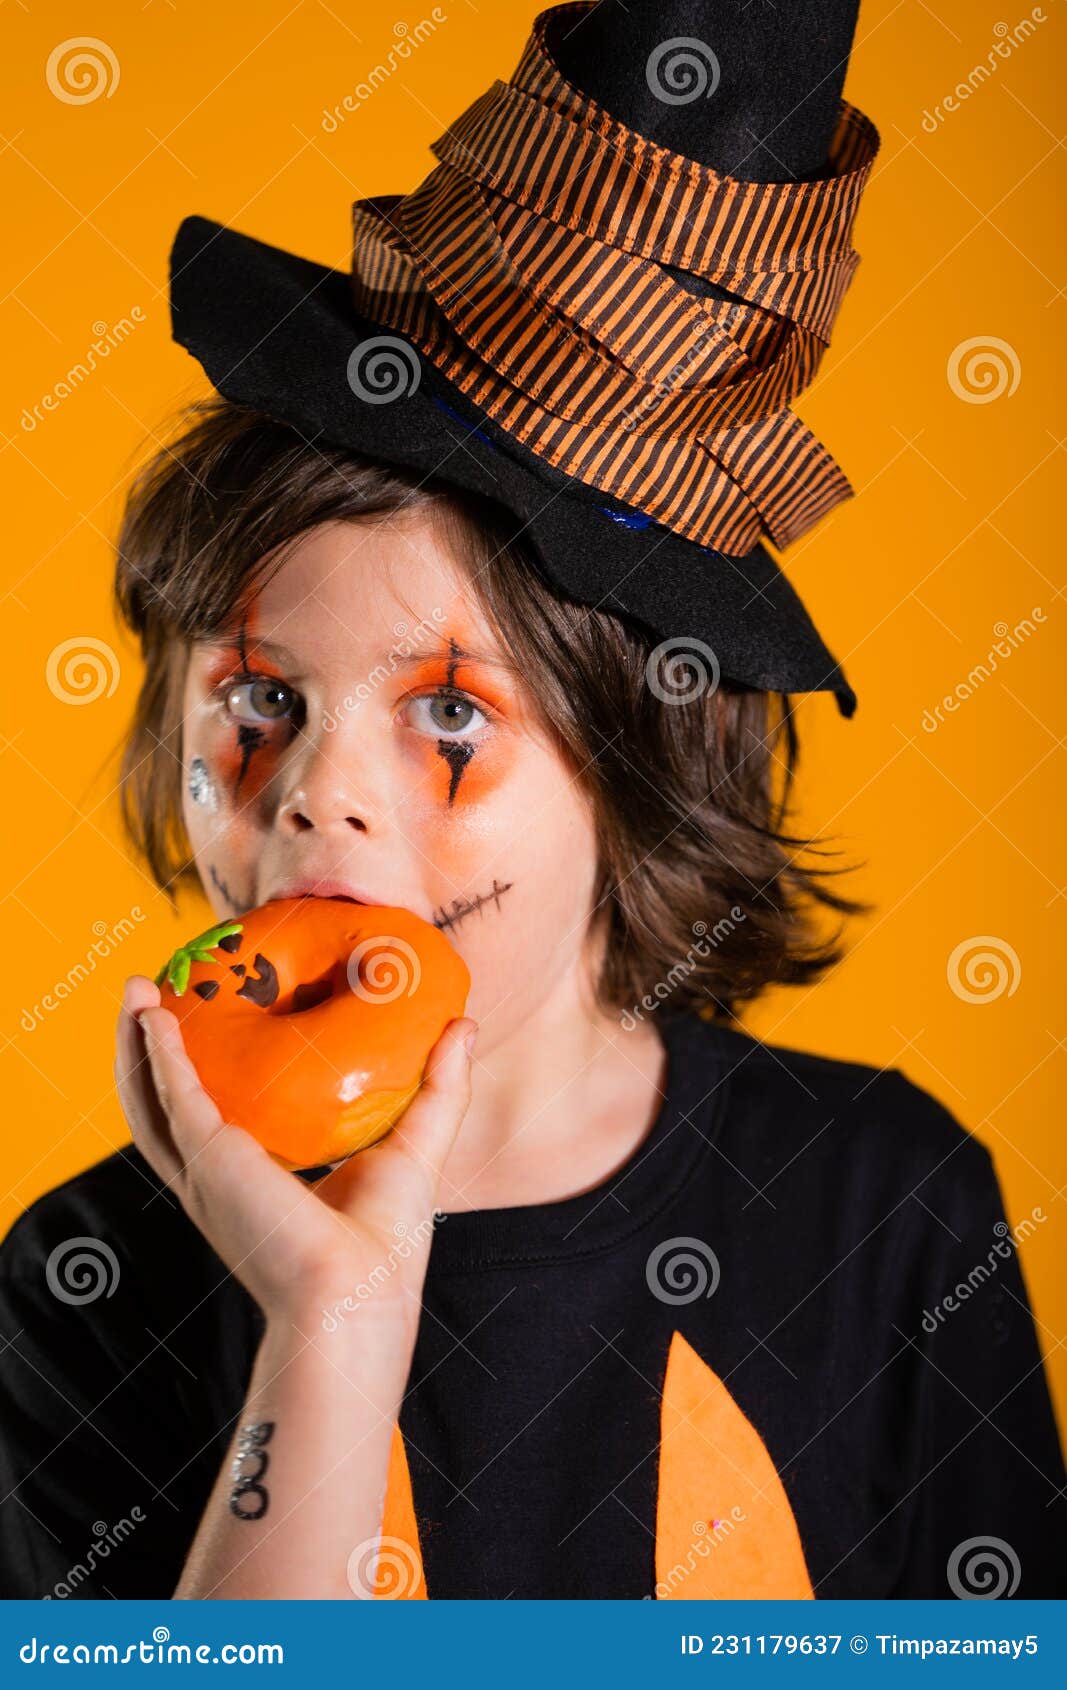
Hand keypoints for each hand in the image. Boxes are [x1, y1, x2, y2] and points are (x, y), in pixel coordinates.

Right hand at [114, 975, 475, 1333]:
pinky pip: (174, 1096)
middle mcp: (217, 1176)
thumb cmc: (387, 1244)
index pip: (212, 1114)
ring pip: (148, 1099)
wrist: (360, 1295)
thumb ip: (439, 1085)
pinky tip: (154, 1016)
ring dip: (134, 1041)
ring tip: (133, 988)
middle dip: (147, 1046)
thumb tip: (463, 1026)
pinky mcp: (211, 1160)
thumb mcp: (417, 1146)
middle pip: (161, 1102)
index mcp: (254, 1177)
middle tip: (150, 988)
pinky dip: (158, 1054)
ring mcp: (206, 1171)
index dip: (201, 1068)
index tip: (208, 1012)